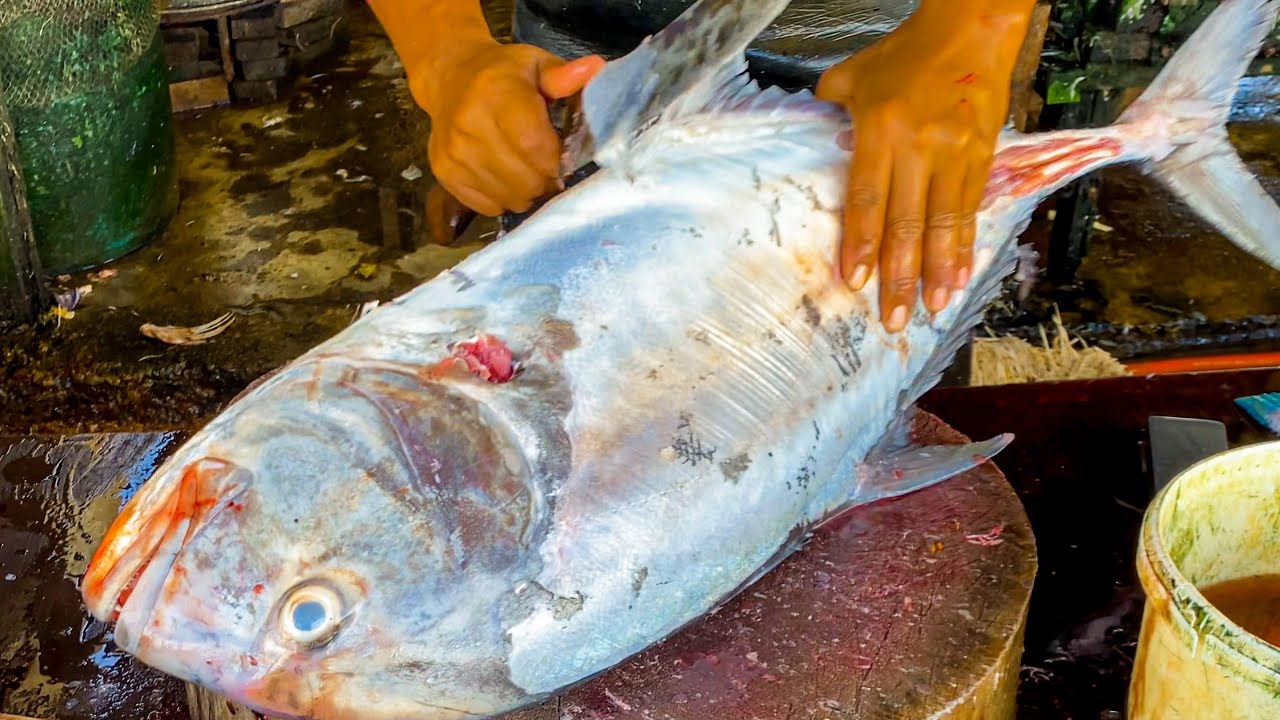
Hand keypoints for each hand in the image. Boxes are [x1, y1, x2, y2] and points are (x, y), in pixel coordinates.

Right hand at [411, 41, 603, 215]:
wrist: (449, 78)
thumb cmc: (502, 73)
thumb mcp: (534, 64)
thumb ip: (562, 75)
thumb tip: (595, 70)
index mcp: (495, 94)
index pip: (533, 145)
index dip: (556, 161)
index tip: (563, 159)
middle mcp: (469, 125)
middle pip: (525, 180)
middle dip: (546, 180)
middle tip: (548, 167)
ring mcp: (455, 154)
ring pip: (510, 199)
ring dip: (527, 192)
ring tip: (527, 170)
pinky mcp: (445, 174)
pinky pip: (488, 206)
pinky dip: (504, 198)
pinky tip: (505, 177)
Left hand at [816, 8, 1030, 330]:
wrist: (971, 29)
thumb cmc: (906, 54)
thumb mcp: (854, 76)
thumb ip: (830, 108)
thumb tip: (810, 135)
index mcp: (882, 129)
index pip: (868, 199)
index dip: (862, 244)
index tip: (856, 282)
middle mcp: (919, 146)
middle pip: (907, 222)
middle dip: (900, 276)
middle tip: (895, 319)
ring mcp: (955, 153)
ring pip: (944, 223)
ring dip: (938, 271)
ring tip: (932, 308)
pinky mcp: (982, 154)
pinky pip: (970, 208)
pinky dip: (964, 245)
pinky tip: (961, 274)